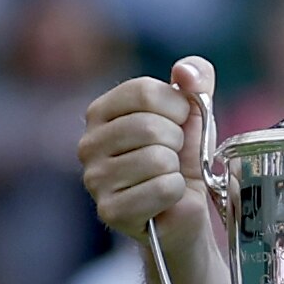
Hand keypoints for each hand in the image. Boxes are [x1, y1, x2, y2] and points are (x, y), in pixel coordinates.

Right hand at [78, 59, 222, 247]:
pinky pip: (163, 189)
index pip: (144, 91)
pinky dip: (176, 192)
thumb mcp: (193, 112)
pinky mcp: (110, 211)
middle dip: (178, 142)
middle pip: (150, 126)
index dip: (177, 108)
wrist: (185, 209)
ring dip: (177, 169)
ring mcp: (94, 179)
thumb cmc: (183, 157)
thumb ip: (195, 79)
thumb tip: (186, 72)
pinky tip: (166, 197)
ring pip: (158, 159)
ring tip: (168, 175)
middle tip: (174, 156)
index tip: (180, 123)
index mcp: (101, 112)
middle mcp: (88, 143)